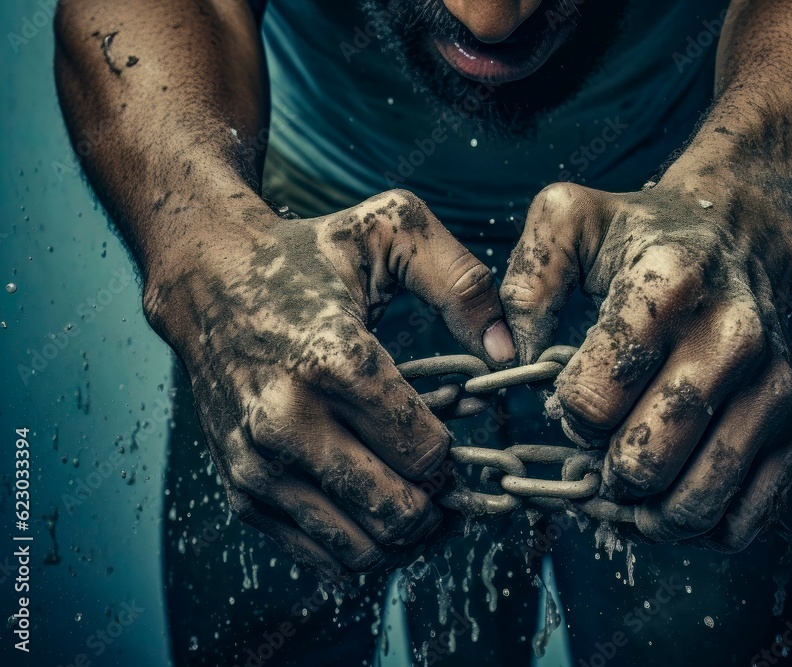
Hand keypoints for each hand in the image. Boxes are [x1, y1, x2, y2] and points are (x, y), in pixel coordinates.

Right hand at [142, 190, 514, 579]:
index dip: (456, 451)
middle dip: (438, 502)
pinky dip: (360, 546)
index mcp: (333, 360)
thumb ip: (461, 282)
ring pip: (361, 549)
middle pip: (398, 510)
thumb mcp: (390, 231)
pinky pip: (319, 555)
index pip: (425, 452)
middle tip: (447, 475)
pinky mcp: (241, 489)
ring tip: (415, 494)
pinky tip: (372, 506)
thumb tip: (508, 353)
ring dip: (404, 534)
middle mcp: (287, 421)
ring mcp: (258, 463)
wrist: (208, 279)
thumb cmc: (307, 255)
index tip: (454, 429)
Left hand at [499, 174, 791, 551]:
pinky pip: (745, 518)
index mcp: (668, 287)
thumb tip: (514, 360)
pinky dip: (697, 528)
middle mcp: (731, 340)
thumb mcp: (570, 223)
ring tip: (626, 486)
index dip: (567, 416)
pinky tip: (670, 497)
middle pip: (644, 462)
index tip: (570, 402)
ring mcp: (772, 387)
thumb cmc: (645, 236)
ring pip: (696, 501)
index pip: (594, 399)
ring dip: (645, 516)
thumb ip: (527, 280)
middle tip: (595, 453)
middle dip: (602, 474)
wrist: (740, 231)